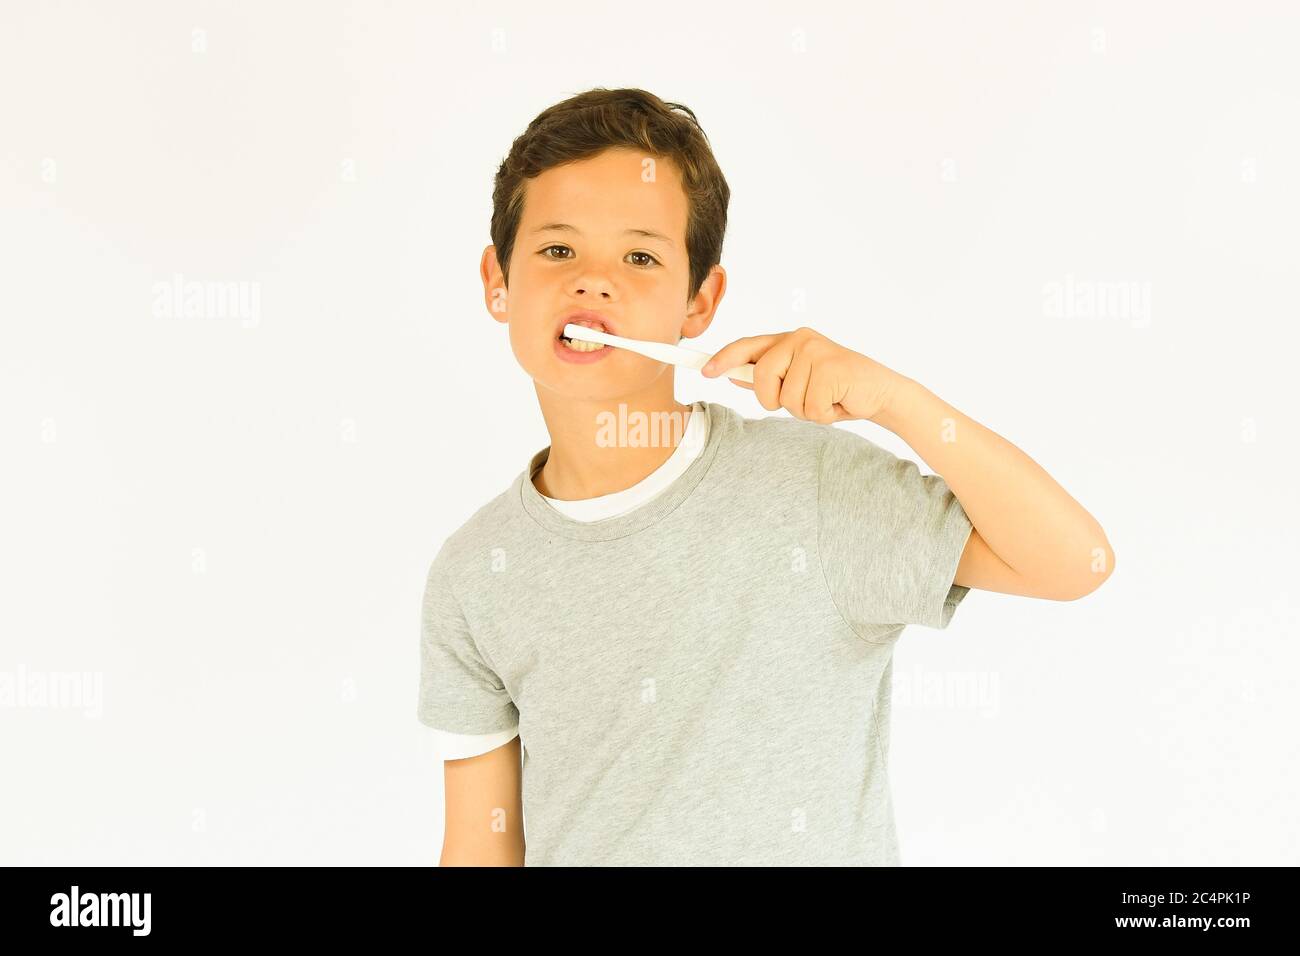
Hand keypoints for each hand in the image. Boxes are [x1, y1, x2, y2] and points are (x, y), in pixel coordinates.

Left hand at [701, 326, 906, 423]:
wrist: (880, 393)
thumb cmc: (836, 390)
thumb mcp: (798, 383)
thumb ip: (767, 378)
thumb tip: (732, 375)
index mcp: (788, 341)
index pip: (748, 347)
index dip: (723, 359)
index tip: (705, 371)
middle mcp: (799, 339)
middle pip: (761, 378)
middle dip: (775, 400)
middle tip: (803, 401)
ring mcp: (815, 351)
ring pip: (786, 399)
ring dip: (805, 411)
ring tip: (826, 399)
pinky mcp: (831, 367)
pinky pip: (809, 407)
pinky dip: (823, 415)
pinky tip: (838, 402)